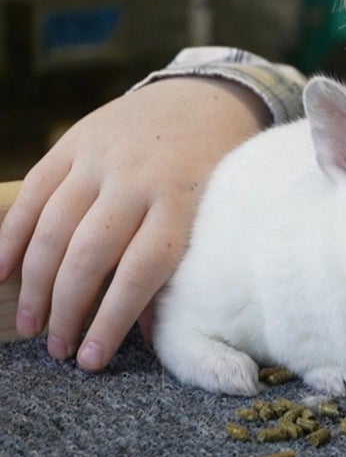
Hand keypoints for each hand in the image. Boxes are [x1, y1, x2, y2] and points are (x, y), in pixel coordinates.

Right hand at [0, 77, 268, 370]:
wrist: (205, 97)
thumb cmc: (214, 171)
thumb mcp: (214, 214)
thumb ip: (180, 266)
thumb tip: (146, 336)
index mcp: (182, 200)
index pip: (140, 270)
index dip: (112, 319)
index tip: (92, 359)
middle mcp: (139, 177)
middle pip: (90, 254)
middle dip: (68, 310)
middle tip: (59, 349)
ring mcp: (102, 156)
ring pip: (53, 227)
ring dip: (36, 283)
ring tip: (33, 325)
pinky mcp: (75, 141)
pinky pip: (34, 193)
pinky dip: (12, 235)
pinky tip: (3, 273)